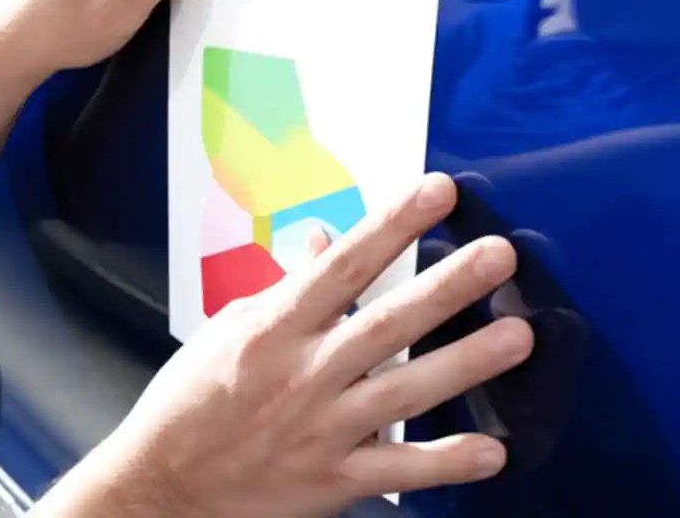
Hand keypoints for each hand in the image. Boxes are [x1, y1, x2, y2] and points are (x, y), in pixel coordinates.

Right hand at [34, 174, 534, 517]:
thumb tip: (326, 241)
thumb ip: (286, 287)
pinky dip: (445, 463)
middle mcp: (303, 375)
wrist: (161, 488)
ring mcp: (321, 430)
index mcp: (275, 330)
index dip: (393, 226)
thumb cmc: (190, 403)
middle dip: (447, 287)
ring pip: (404, 392)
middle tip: (500, 256)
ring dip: (465, 364)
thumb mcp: (228, 330)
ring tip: (518, 335)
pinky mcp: (332, 480)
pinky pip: (398, 470)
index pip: (345, 267)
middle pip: (387, 324)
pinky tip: (493, 449)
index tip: (438, 192)